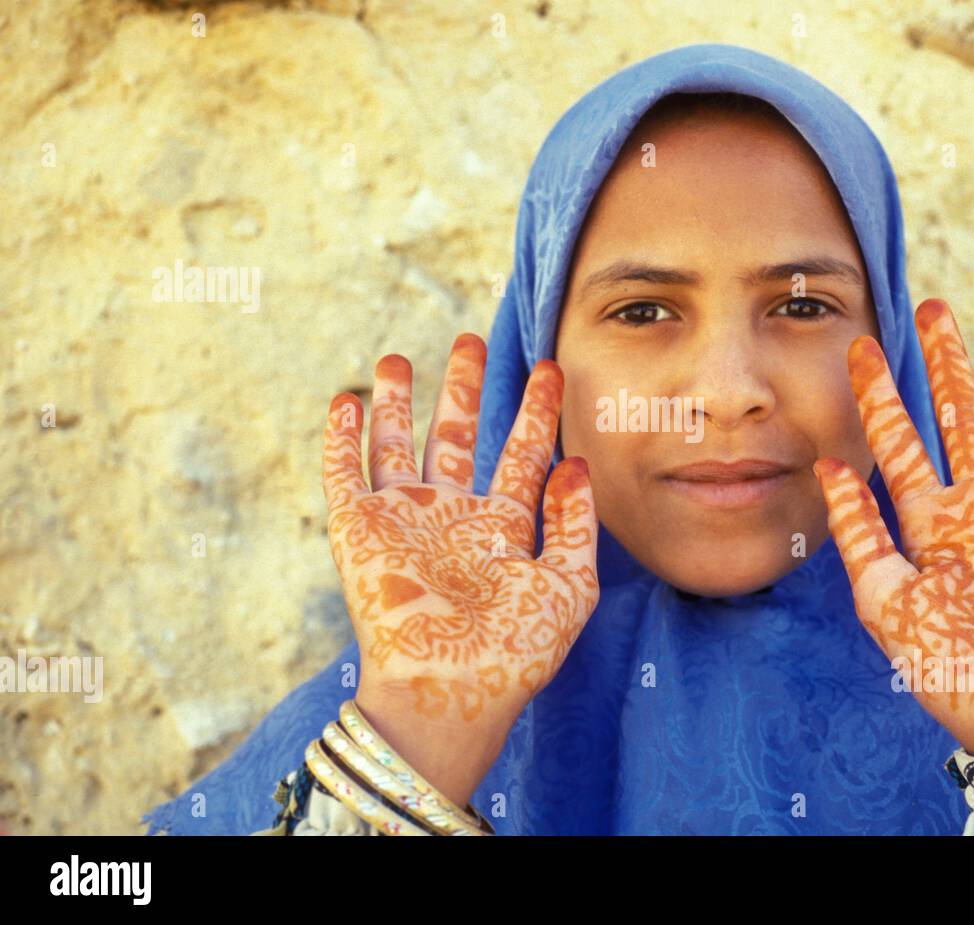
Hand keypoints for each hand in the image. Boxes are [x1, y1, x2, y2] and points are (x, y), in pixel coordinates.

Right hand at [322, 334, 599, 747]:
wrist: (451, 688)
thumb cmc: (517, 650)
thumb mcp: (570, 584)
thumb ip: (575, 523)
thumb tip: (575, 463)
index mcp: (501, 530)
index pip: (521, 455)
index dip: (535, 412)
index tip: (551, 368)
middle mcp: (451, 518)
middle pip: (456, 438)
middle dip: (464, 389)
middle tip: (471, 339)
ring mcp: (403, 522)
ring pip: (397, 447)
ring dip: (396, 403)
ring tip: (395, 359)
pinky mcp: (358, 531)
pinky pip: (345, 475)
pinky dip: (342, 438)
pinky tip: (346, 402)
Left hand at [814, 298, 973, 752]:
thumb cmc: (949, 668)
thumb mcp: (886, 601)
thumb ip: (859, 533)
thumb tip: (826, 466)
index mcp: (930, 521)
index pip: (900, 442)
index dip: (879, 395)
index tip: (860, 347)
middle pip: (960, 419)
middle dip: (946, 366)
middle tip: (933, 306)